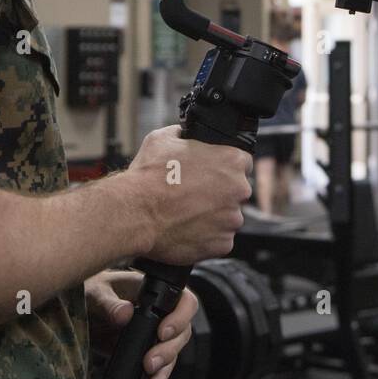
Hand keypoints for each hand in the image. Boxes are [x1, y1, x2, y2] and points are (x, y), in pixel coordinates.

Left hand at [85, 269, 197, 378]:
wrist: (82, 312)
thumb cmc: (92, 292)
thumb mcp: (96, 293)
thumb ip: (110, 303)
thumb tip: (125, 313)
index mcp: (154, 291)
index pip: (183, 300)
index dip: (179, 318)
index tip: (162, 333)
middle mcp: (161, 312)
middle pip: (183, 331)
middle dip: (168, 350)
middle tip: (150, 362)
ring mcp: (155, 334)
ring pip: (173, 353)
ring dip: (164, 370)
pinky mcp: (147, 352)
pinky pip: (160, 368)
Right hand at [130, 125, 252, 265]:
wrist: (135, 213)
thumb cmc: (149, 177)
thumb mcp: (163, 138)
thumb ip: (184, 134)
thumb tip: (185, 133)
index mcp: (231, 160)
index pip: (242, 162)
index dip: (224, 166)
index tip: (211, 172)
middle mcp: (238, 190)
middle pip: (235, 191)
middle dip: (218, 193)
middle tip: (193, 194)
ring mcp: (232, 219)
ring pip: (227, 216)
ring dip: (212, 215)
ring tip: (186, 213)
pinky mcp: (223, 244)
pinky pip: (219, 239)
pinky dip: (206, 236)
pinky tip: (186, 228)